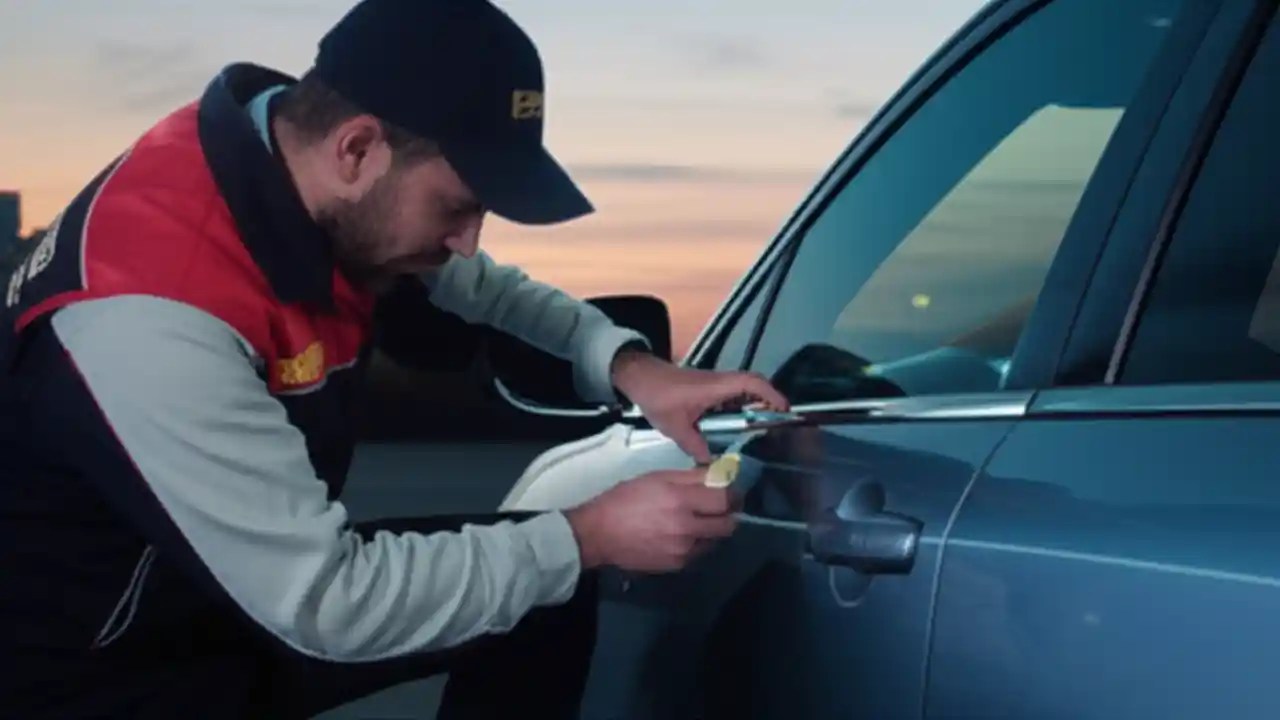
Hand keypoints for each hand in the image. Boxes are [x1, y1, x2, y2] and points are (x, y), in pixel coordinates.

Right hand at [564, 468, 737, 571]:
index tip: (730, 491)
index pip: (725, 499)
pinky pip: (699, 552)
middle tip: (718, 507)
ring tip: (695, 520)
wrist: (599, 534)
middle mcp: (687, 527)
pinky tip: (679, 534)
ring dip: (712, 529)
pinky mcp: (677, 565)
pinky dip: (696, 542)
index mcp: (680, 500)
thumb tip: (718, 474)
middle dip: (728, 514)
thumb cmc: (625, 499)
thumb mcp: (657, 478)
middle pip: (728, 524)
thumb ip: (691, 477)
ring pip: (715, 540)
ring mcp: (683, 550)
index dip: (732, 494)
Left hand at [610, 349, 789, 463]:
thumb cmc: (657, 396)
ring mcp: (714, 385)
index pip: (752, 383)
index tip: (784, 411)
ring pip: (742, 392)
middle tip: (776, 426)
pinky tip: (734, 428)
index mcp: (716, 387)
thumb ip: (695, 446)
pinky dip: (738, 409)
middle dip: (768, 403)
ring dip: (753, 407)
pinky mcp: (707, 389)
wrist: (638, 377)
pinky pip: (730, 397)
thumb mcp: (675, 427)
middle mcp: (720, 382)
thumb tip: (712, 464)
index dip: (771, 394)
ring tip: (760, 431)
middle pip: (753, 386)